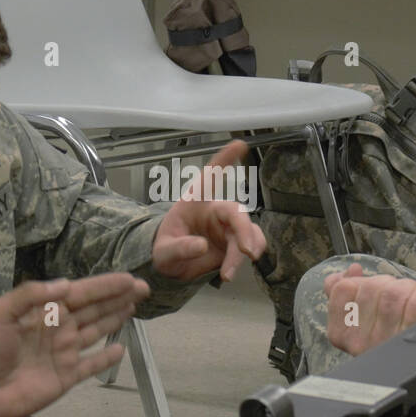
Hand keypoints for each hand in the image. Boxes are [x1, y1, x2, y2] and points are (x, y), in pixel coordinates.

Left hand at [0, 273, 149, 416]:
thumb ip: (30, 295)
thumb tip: (67, 284)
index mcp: (42, 311)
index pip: (80, 293)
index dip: (105, 285)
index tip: (128, 279)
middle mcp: (57, 328)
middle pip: (94, 309)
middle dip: (117, 297)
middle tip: (143, 287)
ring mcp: (63, 353)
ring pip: (96, 331)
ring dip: (115, 318)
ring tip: (135, 306)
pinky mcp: (66, 378)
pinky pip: (91, 366)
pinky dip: (106, 359)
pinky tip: (121, 349)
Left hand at [151, 139, 265, 282]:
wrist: (171, 269)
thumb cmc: (164, 251)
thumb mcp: (164, 251)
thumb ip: (180, 248)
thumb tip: (201, 246)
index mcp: (194, 202)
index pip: (210, 176)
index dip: (225, 159)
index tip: (240, 144)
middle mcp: (214, 211)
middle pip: (235, 211)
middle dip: (243, 230)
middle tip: (245, 251)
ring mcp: (227, 227)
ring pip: (247, 232)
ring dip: (246, 249)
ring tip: (229, 272)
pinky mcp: (235, 243)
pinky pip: (252, 244)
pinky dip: (248, 256)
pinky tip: (232, 272)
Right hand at [324, 263, 415, 356]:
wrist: (409, 373)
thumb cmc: (383, 344)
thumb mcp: (354, 323)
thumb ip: (344, 294)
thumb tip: (352, 270)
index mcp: (340, 333)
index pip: (343, 288)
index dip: (363, 282)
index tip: (375, 292)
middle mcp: (358, 341)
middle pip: (372, 286)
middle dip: (389, 283)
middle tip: (398, 296)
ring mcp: (384, 342)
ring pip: (394, 292)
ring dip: (408, 288)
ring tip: (411, 299)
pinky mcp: (411, 340)